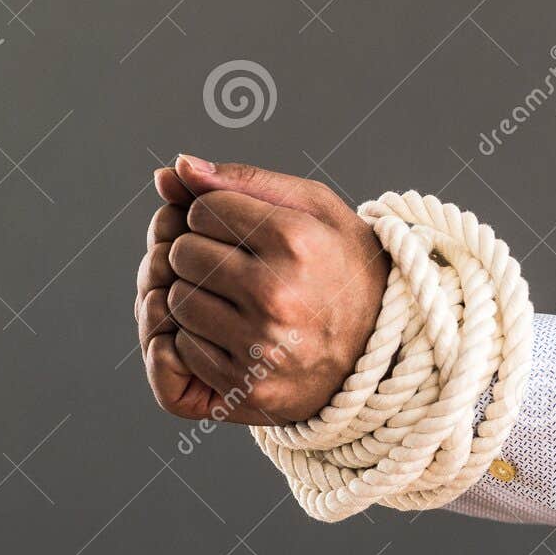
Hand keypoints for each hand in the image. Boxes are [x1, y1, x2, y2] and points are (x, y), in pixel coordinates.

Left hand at [136, 155, 389, 424]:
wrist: (381, 352)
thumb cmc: (344, 269)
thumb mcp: (317, 210)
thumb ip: (245, 180)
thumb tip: (175, 168)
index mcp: (296, 242)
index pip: (202, 209)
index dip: (215, 213)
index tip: (241, 229)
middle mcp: (276, 295)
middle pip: (182, 254)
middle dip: (199, 252)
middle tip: (234, 264)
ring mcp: (260, 347)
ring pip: (176, 302)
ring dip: (196, 296)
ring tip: (235, 300)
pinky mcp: (245, 387)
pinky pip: (182, 349)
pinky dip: (198, 339)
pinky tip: (234, 334)